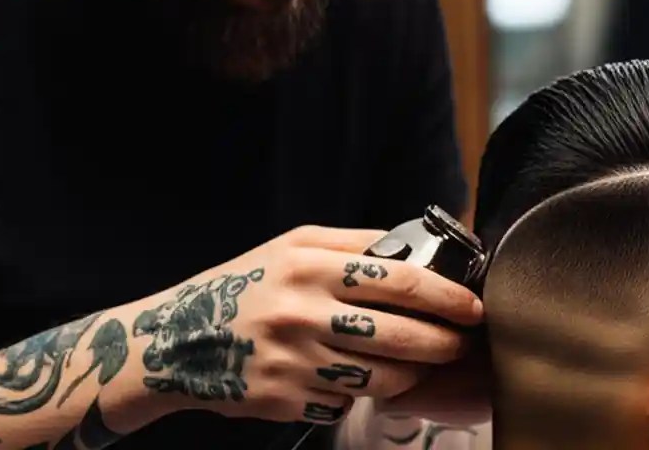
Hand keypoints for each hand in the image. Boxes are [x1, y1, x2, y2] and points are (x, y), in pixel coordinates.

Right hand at [114, 225, 483, 427]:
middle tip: (461, 343)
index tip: (472, 305)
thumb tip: (416, 246)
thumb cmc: (244, 286)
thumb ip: (352, 245)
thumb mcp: (290, 247)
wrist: (176, 340)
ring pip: (382, 378)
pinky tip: (357, 379)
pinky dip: (359, 394)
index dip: (445, 295)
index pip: (397, 279)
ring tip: (420, 364)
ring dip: (412, 374)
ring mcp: (294, 362)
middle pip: (400, 336)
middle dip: (444, 343)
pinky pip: (345, 403)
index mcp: (307, 266)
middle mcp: (301, 313)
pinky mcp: (286, 402)